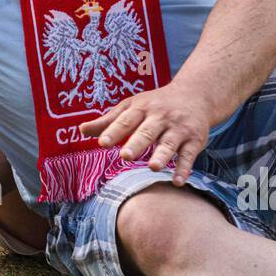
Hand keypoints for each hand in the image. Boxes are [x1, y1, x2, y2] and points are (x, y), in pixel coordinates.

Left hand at [80, 81, 214, 184]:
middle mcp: (160, 117)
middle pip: (147, 131)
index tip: (101, 143)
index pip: (125, 120)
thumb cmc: (156, 104)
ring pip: (169, 143)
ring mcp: (178, 128)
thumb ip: (108, 121)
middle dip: (137, 143)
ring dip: (161, 155)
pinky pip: (189, 155)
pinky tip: (177, 182)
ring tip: (153, 167)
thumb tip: (81, 130)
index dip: (113, 131)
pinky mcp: (194, 139)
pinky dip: (184, 168)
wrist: (195, 94)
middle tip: (125, 156)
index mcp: (142, 108)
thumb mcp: (132, 107)